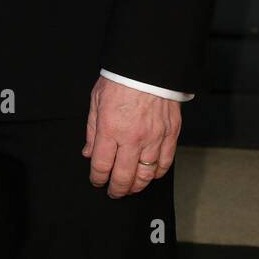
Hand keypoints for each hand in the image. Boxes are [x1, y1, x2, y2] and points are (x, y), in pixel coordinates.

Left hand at [82, 76, 180, 197]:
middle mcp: (132, 138)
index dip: (97, 178)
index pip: (101, 165)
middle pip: (123, 177)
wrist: (148, 65)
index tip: (97, 181)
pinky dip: (157, 173)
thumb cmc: (120, 79)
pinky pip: (165, 163)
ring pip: (146, 174)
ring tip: (130, 187)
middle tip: (113, 192)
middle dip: (116, 189)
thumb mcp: (96, 100)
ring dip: (137, 185)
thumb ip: (92, 129)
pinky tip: (150, 174)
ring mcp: (153, 138)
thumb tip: (88, 152)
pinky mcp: (170, 135)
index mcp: (110, 128)